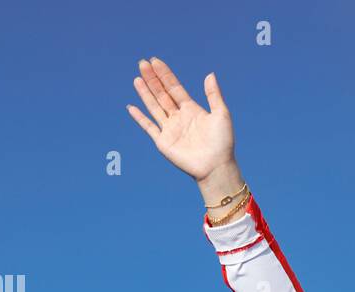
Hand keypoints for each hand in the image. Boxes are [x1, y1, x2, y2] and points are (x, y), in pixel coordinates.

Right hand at [128, 58, 235, 182]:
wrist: (216, 166)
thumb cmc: (222, 142)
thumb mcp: (221, 114)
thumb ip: (213, 95)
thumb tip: (210, 74)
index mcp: (191, 110)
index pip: (174, 88)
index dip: (165, 75)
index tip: (155, 61)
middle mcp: (179, 117)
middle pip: (162, 94)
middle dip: (152, 79)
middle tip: (142, 63)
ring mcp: (170, 129)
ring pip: (154, 107)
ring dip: (145, 93)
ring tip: (137, 78)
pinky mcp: (163, 142)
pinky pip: (148, 127)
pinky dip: (139, 118)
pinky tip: (131, 107)